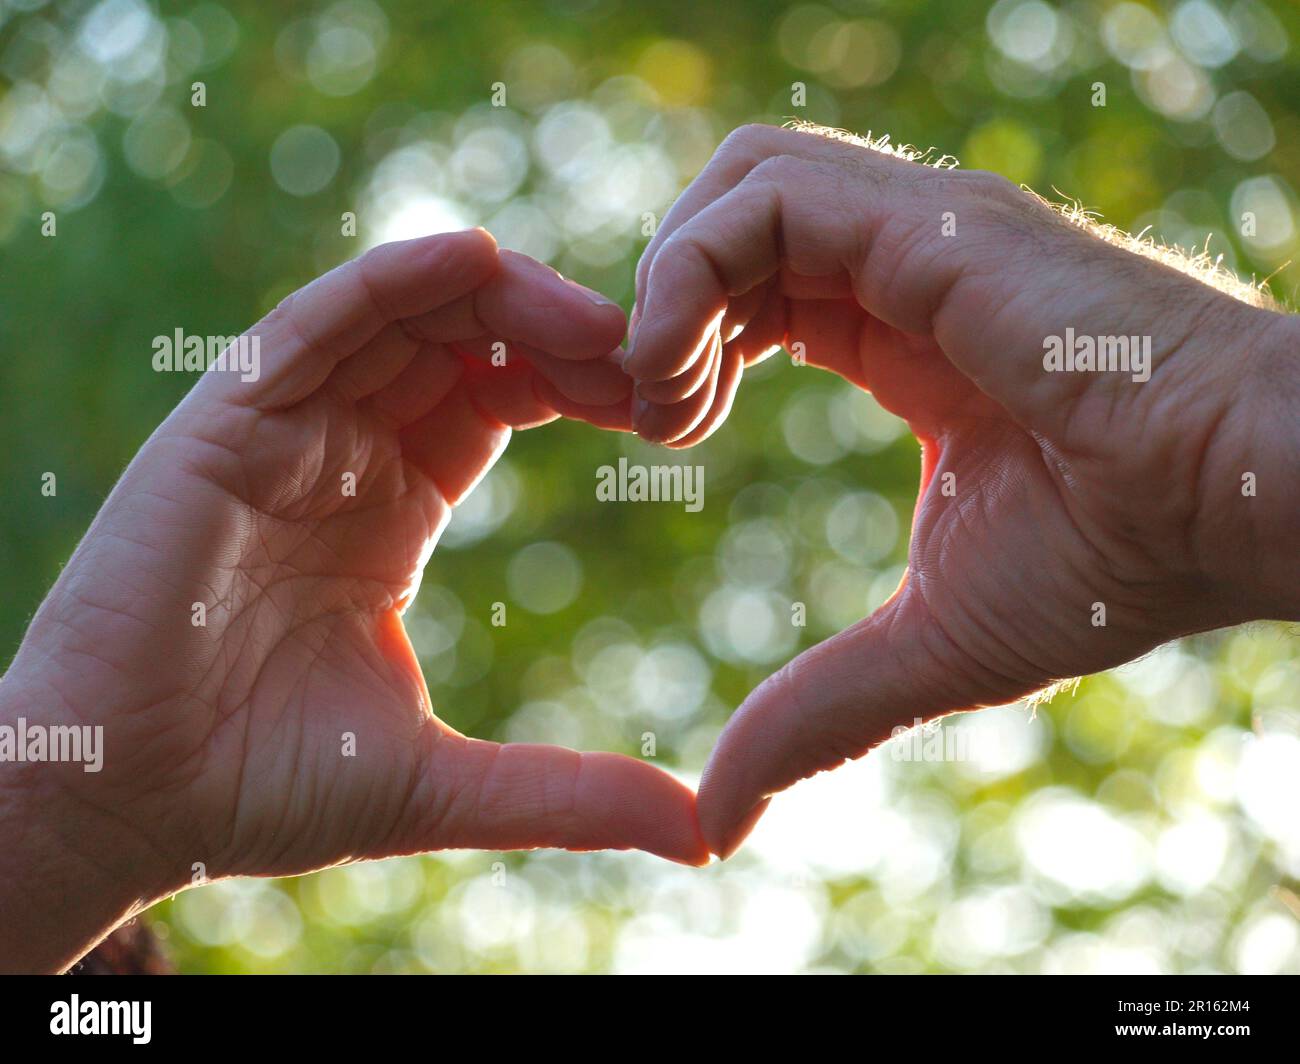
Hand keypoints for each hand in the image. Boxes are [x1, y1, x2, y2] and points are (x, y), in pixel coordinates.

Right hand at [0, 230, 705, 972]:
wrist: (130, 809)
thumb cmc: (267, 789)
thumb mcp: (446, 782)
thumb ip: (568, 790)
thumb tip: (703, 832)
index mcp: (391, 505)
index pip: (497, 399)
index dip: (578, 385)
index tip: (663, 403)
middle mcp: (340, 453)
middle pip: (463, 344)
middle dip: (559, 333)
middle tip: (653, 351)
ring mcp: (281, 434)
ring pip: (400, 318)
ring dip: (501, 300)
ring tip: (598, 321)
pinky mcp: (221, 429)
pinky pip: (311, 325)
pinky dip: (388, 283)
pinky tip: (474, 261)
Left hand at [625, 123, 1299, 856]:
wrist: (1233, 510)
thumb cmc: (1112, 566)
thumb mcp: (926, 644)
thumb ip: (815, 710)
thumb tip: (723, 821)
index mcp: (898, 330)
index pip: (752, 290)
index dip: (675, 348)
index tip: (648, 435)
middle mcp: (901, 263)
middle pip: (728, 220)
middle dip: (651, 308)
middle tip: (641, 417)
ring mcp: (918, 229)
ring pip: (737, 183)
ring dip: (667, 287)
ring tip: (673, 405)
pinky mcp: (934, 220)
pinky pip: (764, 197)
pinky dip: (689, 275)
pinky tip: (693, 380)